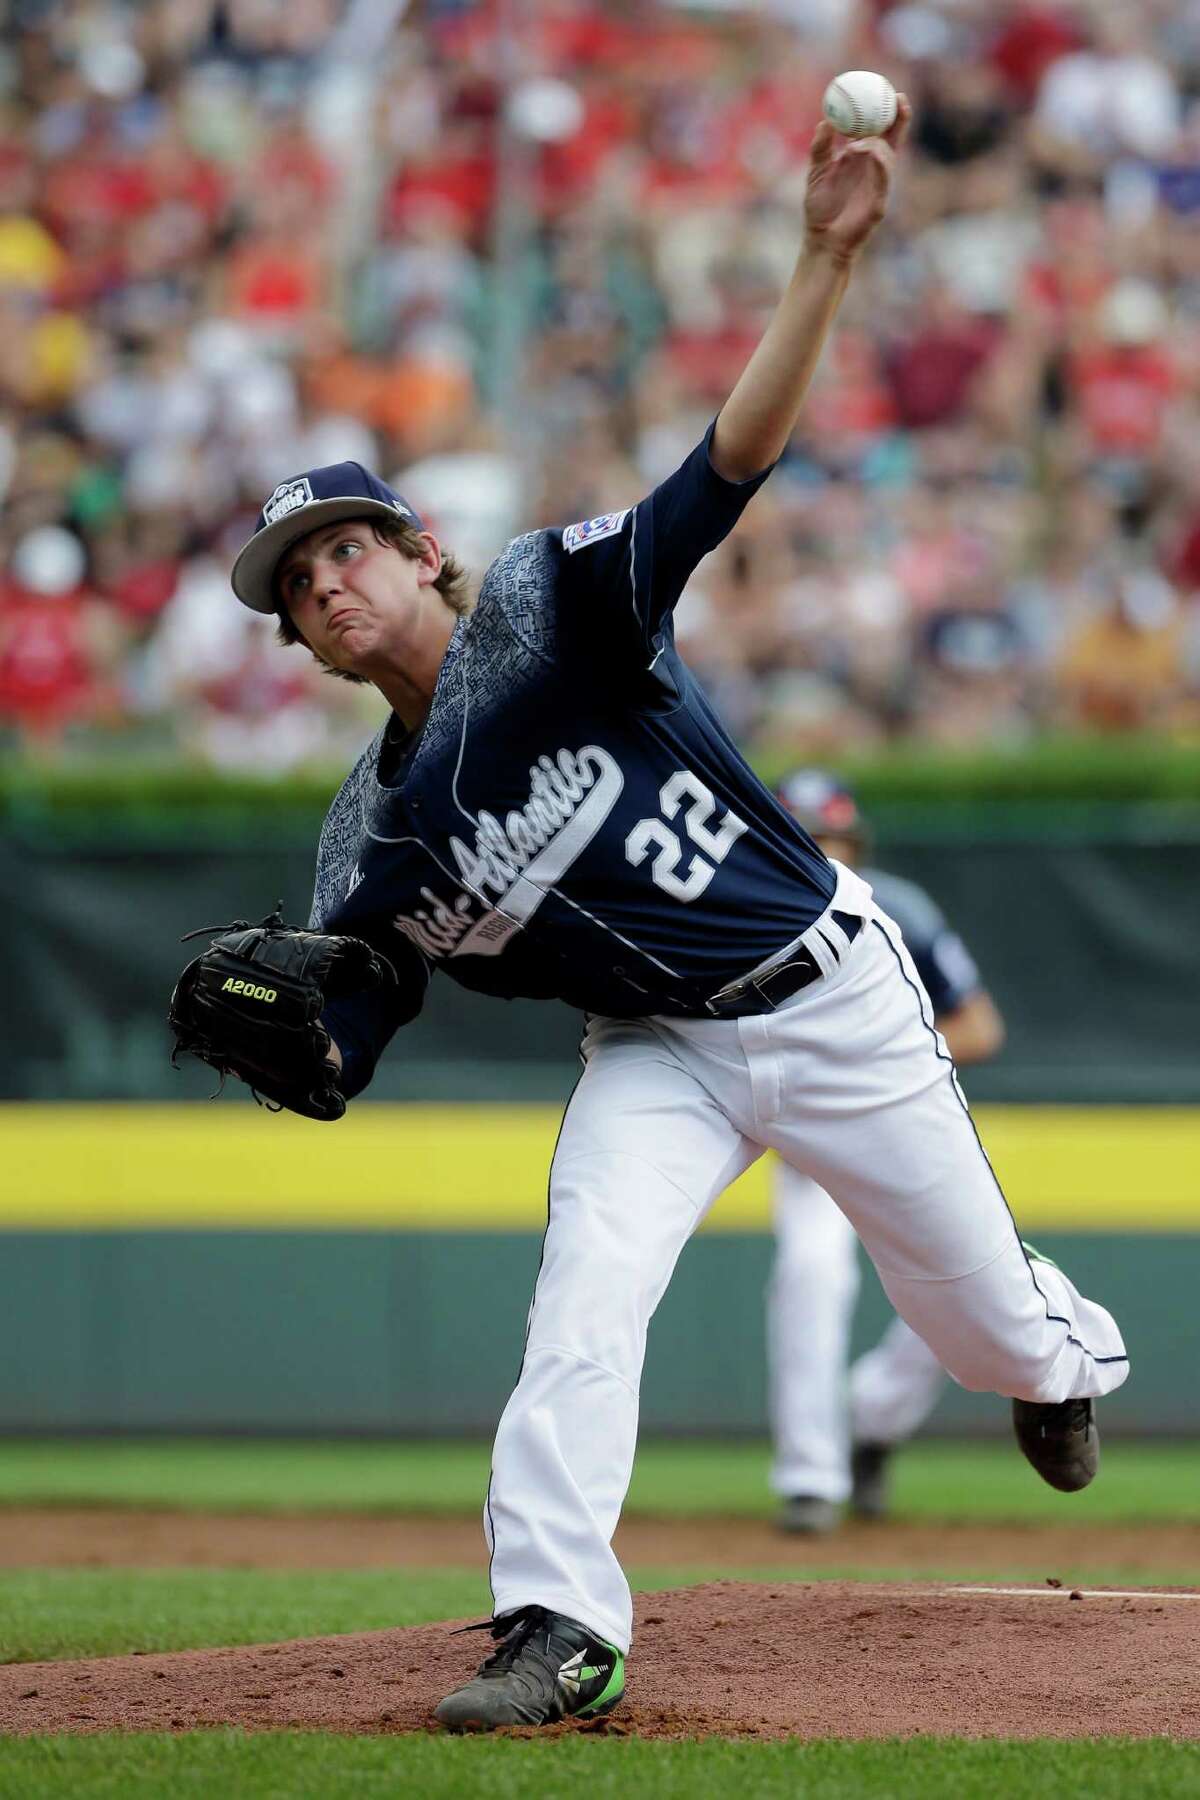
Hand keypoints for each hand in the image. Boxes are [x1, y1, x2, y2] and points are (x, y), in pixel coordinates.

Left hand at [804, 95, 910, 265]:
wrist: (822, 241)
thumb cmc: (819, 208)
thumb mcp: (816, 171)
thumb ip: (820, 147)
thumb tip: (824, 121)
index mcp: (862, 158)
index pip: (879, 129)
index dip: (885, 110)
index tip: (884, 89)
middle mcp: (874, 168)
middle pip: (893, 138)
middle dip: (900, 118)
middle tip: (898, 98)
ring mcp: (878, 185)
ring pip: (888, 156)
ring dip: (879, 142)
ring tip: (859, 141)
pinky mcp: (879, 204)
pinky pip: (883, 180)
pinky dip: (880, 164)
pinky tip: (872, 152)